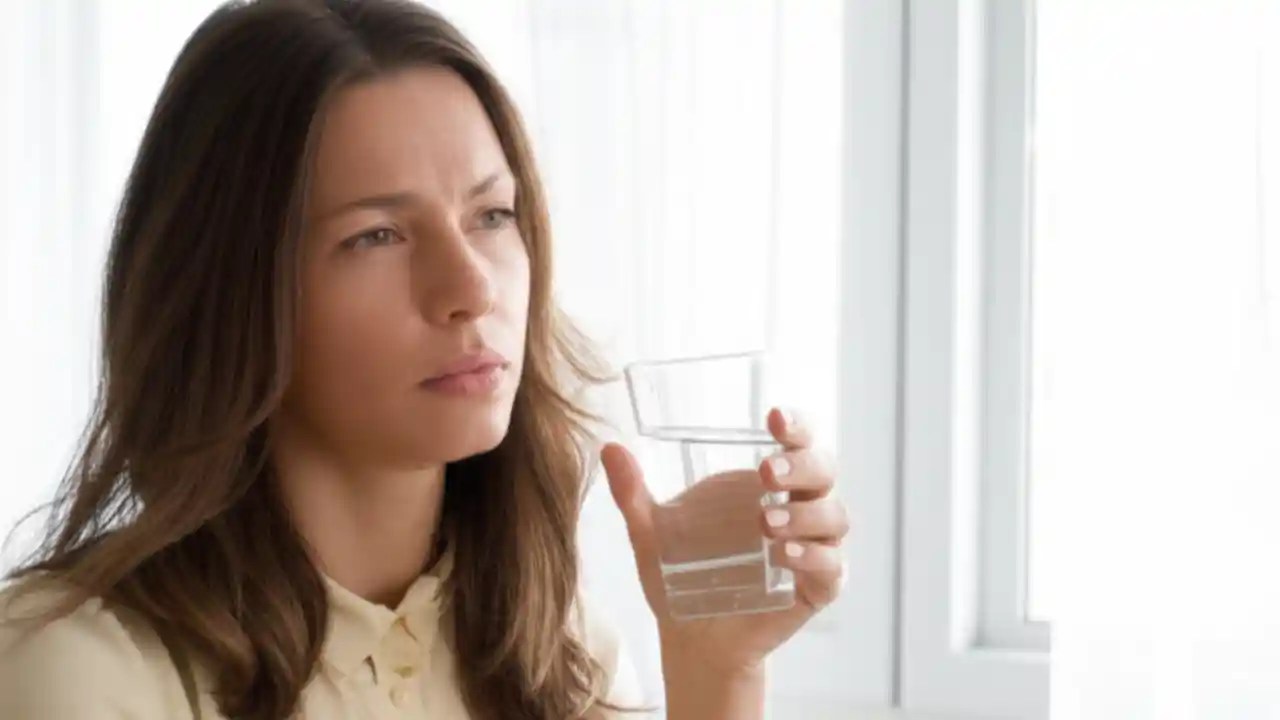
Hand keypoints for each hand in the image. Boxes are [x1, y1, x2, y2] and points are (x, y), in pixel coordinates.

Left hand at [601, 408, 847, 707]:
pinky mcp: (817, 589)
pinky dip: (813, 557)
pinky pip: (833, 567)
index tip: (773, 418)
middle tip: (767, 471)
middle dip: (803, 465)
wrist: (691, 639)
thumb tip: (610, 448)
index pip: (797, 442)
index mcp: (768, 484)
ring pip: (834, 517)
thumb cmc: (681, 576)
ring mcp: (813, 548)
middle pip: (825, 471)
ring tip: (765, 522)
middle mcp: (798, 508)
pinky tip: (783, 555)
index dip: (796, 425)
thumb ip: (633, 493)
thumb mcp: (651, 533)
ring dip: (804, 513)